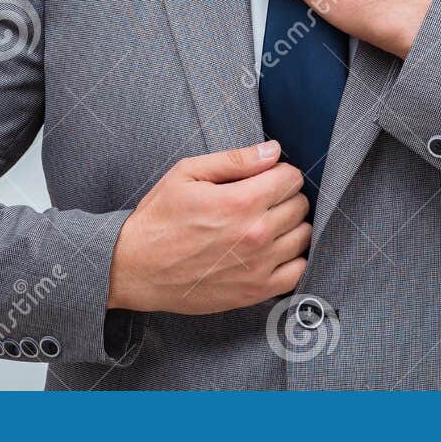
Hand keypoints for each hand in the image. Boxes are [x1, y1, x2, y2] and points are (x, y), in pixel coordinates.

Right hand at [106, 140, 309, 313]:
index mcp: (240, 201)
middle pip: (300, 205)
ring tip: (266, 223)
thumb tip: (273, 150)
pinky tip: (273, 250)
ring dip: (291, 225)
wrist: (136, 268)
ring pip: (304, 236)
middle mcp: (256, 234)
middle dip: (285, 196)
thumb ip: (235, 160)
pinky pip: (298, 271)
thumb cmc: (158, 219)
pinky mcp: (256, 291)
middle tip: (261, 199)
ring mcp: (259, 266)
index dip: (279, 172)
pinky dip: (293, 257)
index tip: (265, 177)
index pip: (291, 178)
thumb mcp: (187, 174)